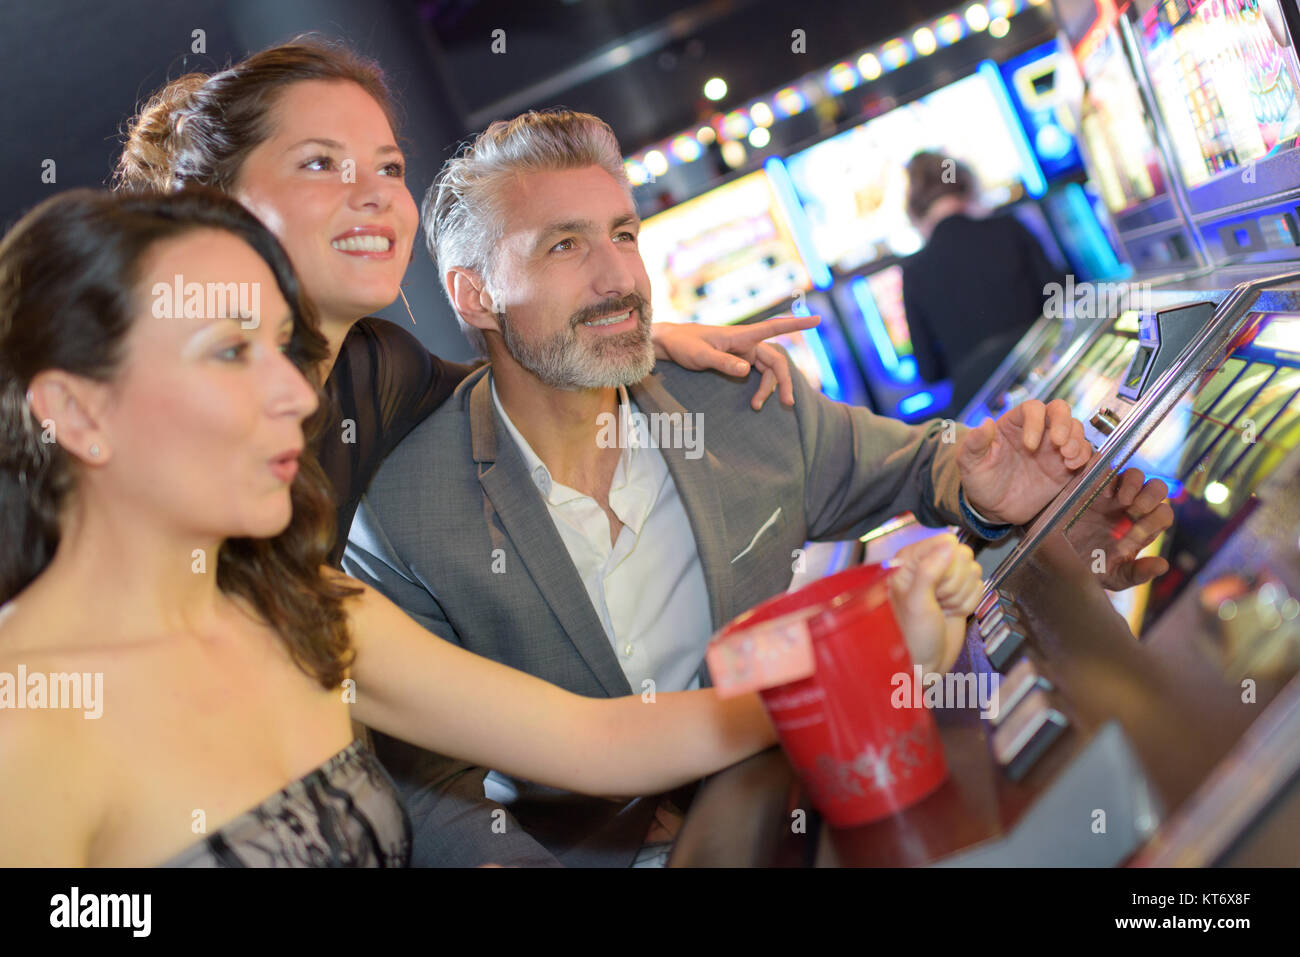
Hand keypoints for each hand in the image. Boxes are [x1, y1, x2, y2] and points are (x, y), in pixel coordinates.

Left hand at [649, 314, 820, 408]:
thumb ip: (723, 362)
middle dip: (783, 381)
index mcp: (741, 335)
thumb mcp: (700, 355)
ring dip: (769, 388)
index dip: (796, 325)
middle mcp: (747, 342)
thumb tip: (747, 370)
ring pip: (768, 370)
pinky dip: (761, 386)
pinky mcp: (738, 360)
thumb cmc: (684, 345)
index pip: (774, 327)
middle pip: (776, 360)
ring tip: (758, 406)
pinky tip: (756, 400)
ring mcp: (744, 352)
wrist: (669, 344)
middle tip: (787, 404)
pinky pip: (758, 373)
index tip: (818, 319)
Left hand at [887, 534, 982, 673]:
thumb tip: (949, 544)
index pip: (944, 542)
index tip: (935, 586)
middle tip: (938, 601)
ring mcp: (945, 578)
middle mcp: (927, 564)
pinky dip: (969, 603)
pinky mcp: (960, 591)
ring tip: (943, 608)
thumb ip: (930, 570)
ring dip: (961, 595)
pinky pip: (979, 586)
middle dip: (955, 584)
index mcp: (910, 560)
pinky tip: (952, 612)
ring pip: (973, 571)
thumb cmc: (911, 636)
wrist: (925, 663)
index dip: (946, 565)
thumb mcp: (917, 602)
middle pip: (962, 555)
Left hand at [957, 398, 1091, 525]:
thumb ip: (974, 443)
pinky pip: (1083, 453)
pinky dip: (1084, 456)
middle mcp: (1038, 431)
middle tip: (1059, 444)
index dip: (1035, 421)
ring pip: (1075, 429)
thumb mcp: (969, 462)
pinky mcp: (1065, 467)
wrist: (993, 508)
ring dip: (1076, 440)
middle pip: (1059, 411)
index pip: (1032, 408)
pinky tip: (1072, 466)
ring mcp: (1053, 448)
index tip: (1028, 445)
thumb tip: (986, 423)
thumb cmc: (980, 480)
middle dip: (1064, 423)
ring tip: (1067, 457)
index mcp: (1014, 424)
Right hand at [1065, 467, 1171, 589]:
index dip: (1154, 522)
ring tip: (1121, 500)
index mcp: (1142, 526)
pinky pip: (1105, 468)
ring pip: (1135, 475)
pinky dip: (1107, 476)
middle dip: (1151, 497)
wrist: (1055, 554)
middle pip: (1157, 489)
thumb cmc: (1087, 564)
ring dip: (1133, 484)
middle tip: (1135, 511)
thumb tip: (1162, 565)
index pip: (1162, 515)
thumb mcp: (1113, 576)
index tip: (1135, 534)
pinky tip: (1101, 494)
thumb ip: (1137, 573)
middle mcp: (1131, 507)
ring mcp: (1112, 493)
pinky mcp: (1092, 484)